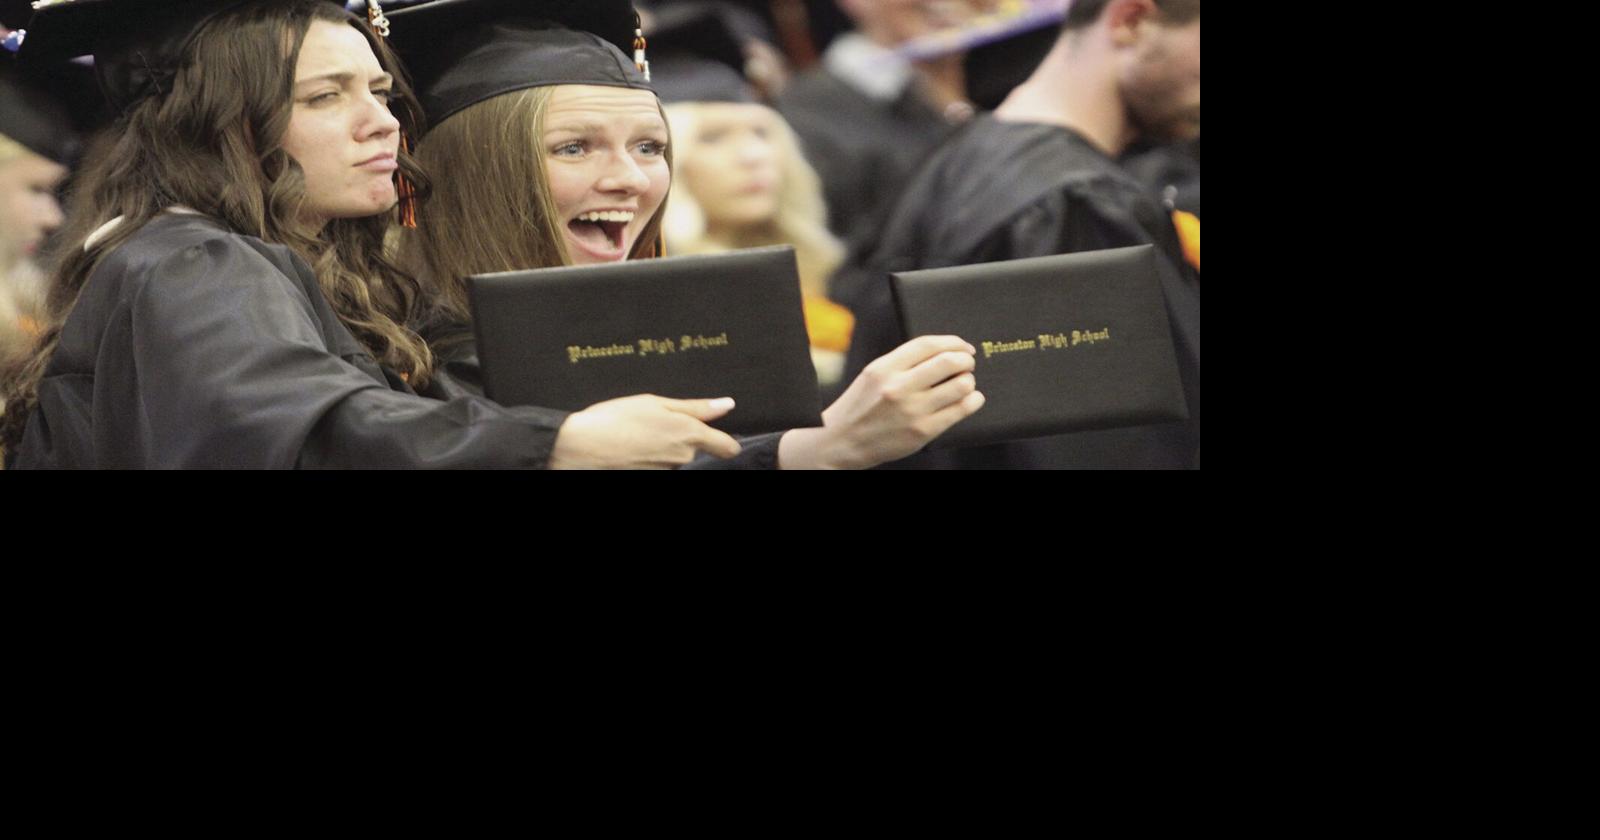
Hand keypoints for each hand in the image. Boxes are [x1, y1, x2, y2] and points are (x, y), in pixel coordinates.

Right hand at [550, 395, 741, 468]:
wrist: (581, 446)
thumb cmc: (617, 418)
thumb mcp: (656, 402)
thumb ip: (696, 407)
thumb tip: (727, 405)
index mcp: (689, 434)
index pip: (727, 447)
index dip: (726, 442)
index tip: (717, 436)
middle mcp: (683, 457)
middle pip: (694, 449)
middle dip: (680, 437)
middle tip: (653, 422)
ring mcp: (667, 471)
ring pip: (675, 458)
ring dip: (662, 447)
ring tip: (636, 434)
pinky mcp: (651, 478)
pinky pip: (658, 466)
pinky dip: (648, 457)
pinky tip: (630, 447)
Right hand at [778, 335, 984, 468]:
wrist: (840, 442)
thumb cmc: (860, 407)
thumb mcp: (873, 375)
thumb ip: (902, 362)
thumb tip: (941, 352)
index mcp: (885, 368)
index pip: (927, 344)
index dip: (953, 342)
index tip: (964, 347)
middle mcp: (898, 387)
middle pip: (948, 361)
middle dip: (966, 360)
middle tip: (968, 364)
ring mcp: (912, 410)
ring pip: (960, 385)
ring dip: (969, 381)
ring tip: (965, 384)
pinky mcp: (922, 431)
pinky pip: (960, 410)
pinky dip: (973, 401)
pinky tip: (971, 400)